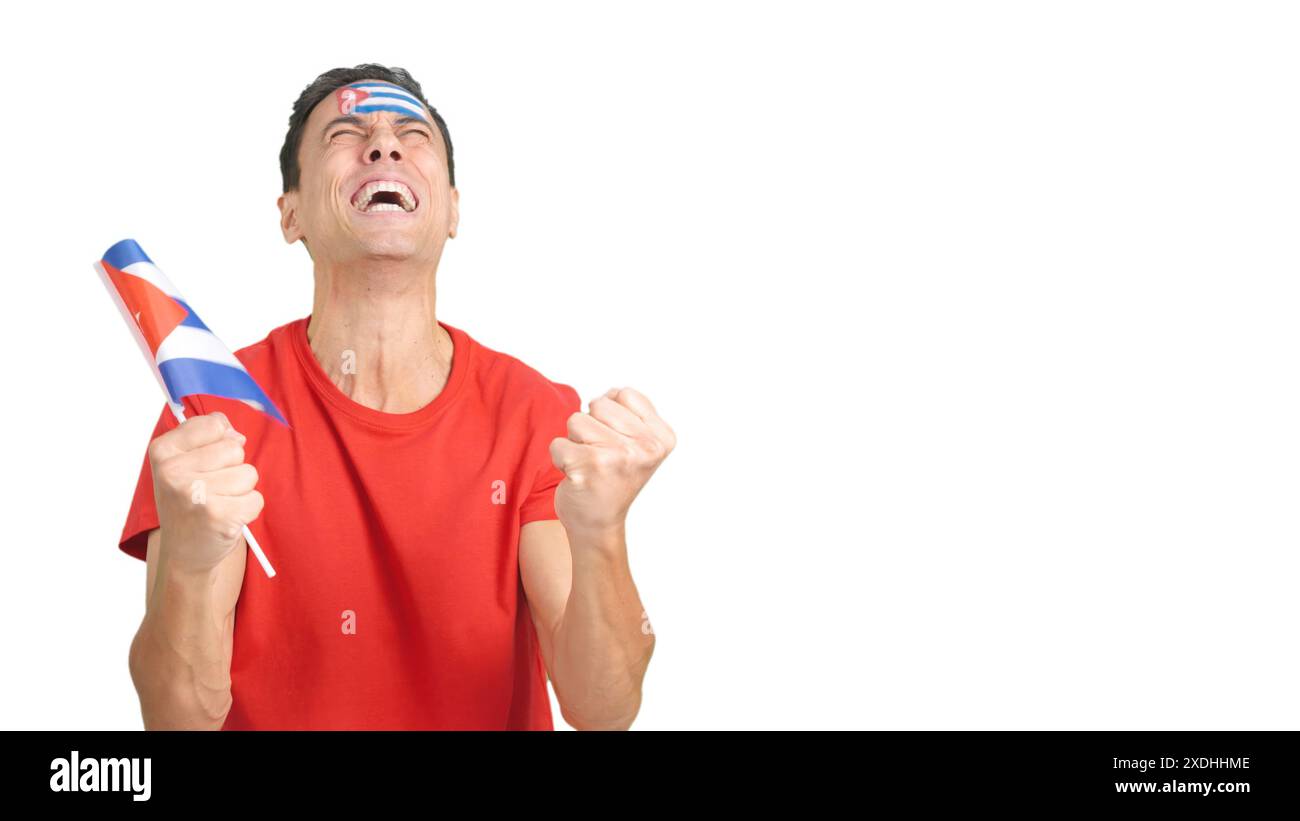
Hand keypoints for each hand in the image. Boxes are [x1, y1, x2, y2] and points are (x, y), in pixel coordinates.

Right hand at [148, 411, 263, 573]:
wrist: (183, 553)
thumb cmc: (189, 502)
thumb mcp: (184, 463)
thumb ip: (207, 436)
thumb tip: (237, 433)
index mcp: (162, 451)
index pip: (213, 424)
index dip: (220, 441)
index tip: (205, 462)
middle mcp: (173, 472)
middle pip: (235, 448)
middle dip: (232, 468)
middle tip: (211, 489)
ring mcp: (195, 494)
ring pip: (248, 473)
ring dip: (241, 490)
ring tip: (219, 503)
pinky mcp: (219, 516)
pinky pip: (256, 498)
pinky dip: (248, 509)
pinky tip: (226, 518)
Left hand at [549, 387, 675, 540]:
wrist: (599, 525)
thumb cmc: (614, 479)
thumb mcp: (638, 445)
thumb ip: (629, 412)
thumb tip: (611, 392)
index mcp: (661, 438)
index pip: (624, 393)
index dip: (612, 414)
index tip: (618, 442)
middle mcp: (645, 447)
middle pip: (599, 403)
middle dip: (592, 426)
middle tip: (601, 456)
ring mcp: (617, 456)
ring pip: (576, 420)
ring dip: (575, 441)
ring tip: (589, 464)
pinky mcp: (587, 467)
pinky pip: (558, 443)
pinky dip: (560, 458)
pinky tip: (576, 476)